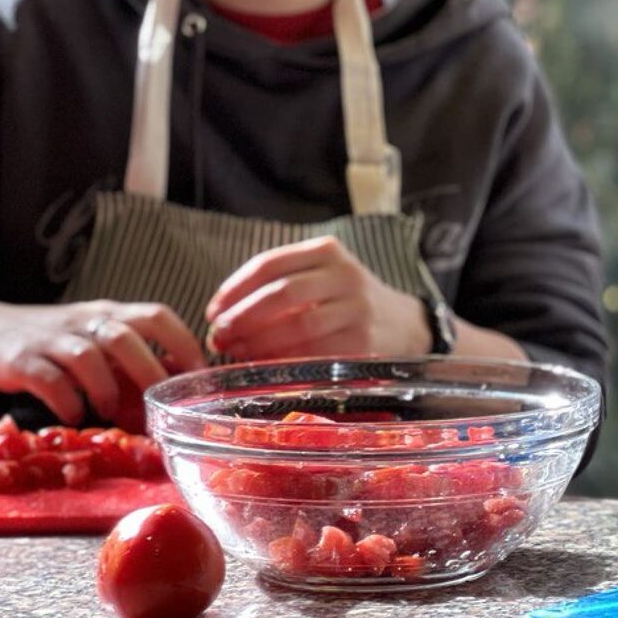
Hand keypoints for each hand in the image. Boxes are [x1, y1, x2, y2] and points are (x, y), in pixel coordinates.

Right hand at [0, 298, 206, 426]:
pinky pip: (49, 379)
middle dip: (149, 371)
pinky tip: (76, 415)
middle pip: (124, 336)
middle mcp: (86, 321)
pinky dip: (67, 400)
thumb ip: (136, 358)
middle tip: (159, 404)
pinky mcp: (23, 360)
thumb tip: (182, 382)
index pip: (157, 316)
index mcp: (112, 314)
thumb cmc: (57, 341)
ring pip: (88, 356)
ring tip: (112, 412)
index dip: (183, 342)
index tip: (199, 374)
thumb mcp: (99, 340)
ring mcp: (53, 339)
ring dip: (106, 388)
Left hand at [204, 236, 429, 360]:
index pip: (270, 264)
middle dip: (242, 318)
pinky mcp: (363, 345)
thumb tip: (223, 316)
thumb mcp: (321, 275)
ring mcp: (357, 311)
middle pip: (282, 294)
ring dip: (258, 343)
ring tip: (237, 352)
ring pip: (297, 327)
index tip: (213, 311)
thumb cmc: (345, 300)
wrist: (404, 323)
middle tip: (220, 336)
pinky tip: (266, 365)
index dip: (234, 289)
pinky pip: (314, 355)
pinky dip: (283, 361)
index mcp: (328, 252)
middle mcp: (346, 276)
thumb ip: (279, 284)